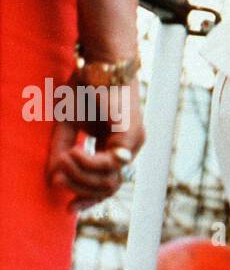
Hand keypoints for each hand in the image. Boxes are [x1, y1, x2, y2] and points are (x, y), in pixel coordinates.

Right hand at [47, 76, 144, 212]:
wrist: (100, 61)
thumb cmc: (85, 89)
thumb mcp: (67, 126)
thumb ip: (62, 152)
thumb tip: (54, 180)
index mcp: (117, 148)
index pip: (108, 185)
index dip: (89, 199)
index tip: (68, 208)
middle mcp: (130, 150)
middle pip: (109, 188)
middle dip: (79, 187)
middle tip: (57, 176)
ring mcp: (134, 144)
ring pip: (111, 180)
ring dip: (82, 175)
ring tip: (63, 158)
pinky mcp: (131, 136)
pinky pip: (111, 164)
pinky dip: (89, 163)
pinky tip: (73, 152)